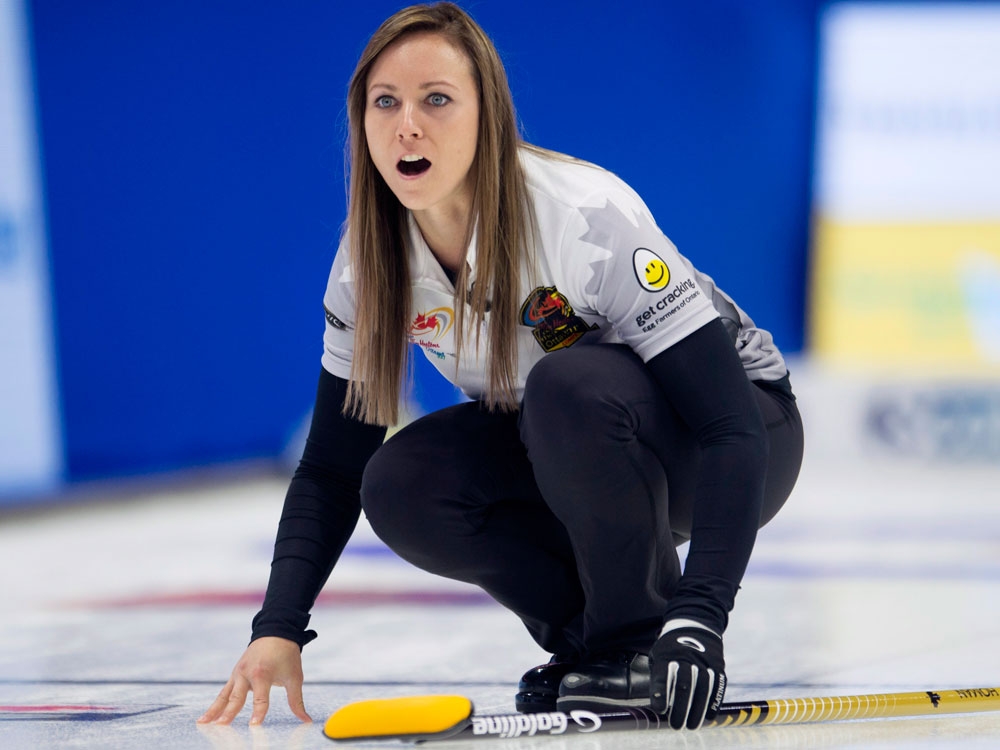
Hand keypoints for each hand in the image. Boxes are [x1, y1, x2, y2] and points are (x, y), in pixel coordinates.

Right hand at [197, 637, 311, 725]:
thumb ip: (296, 701)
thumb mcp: (294, 677)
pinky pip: (223, 692)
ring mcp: (238, 673)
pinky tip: (207, 717)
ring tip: (204, 723)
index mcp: (263, 673)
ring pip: (225, 695)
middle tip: (222, 726)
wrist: (276, 631)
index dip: (259, 712)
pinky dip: (216, 704)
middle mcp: (247, 673)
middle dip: (229, 712)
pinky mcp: (235, 675)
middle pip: (237, 697)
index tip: (254, 725)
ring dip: (214, 710)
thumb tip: (306, 720)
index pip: (261, 698)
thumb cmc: (287, 655)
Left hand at [649, 619, 725, 728]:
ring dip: (697, 710)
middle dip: (680, 708)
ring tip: (691, 726)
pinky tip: (708, 716)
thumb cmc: (671, 648)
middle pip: (684, 685)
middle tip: (676, 725)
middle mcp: (686, 657)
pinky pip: (717, 686)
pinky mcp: (718, 665)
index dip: (660, 694)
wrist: (694, 625)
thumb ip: (658, 677)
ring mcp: (704, 660)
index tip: (660, 710)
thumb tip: (658, 705)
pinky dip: (713, 703)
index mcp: (666, 655)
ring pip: (702, 688)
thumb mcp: (658, 655)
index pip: (662, 676)